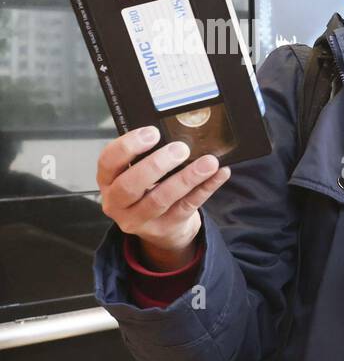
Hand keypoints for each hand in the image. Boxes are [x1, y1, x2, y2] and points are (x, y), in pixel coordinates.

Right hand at [97, 126, 229, 268]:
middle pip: (131, 185)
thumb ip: (147, 156)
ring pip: (161, 199)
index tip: (152, 133)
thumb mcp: (137, 173)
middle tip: (181, 149)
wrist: (161, 227)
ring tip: (208, 162)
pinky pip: (187, 206)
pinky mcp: (165, 227)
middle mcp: (117, 203)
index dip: (128, 146)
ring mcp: (139, 219)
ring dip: (187, 178)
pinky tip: (219, 174)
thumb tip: (177, 133)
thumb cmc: (148, 190)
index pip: (108, 162)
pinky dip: (206, 188)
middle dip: (157, 164)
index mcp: (107, 181)